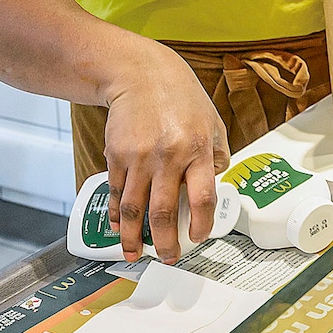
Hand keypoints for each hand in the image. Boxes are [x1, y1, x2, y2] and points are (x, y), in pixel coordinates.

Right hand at [98, 45, 227, 263]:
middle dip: (165, 242)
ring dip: (133, 237)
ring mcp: (139, 157)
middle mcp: (168, 156)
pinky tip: (120, 227)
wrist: (141, 76)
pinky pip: (116, 193)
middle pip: (163, 211)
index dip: (199, 224)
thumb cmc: (182, 99)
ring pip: (133, 208)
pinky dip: (116, 215)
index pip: (202, 197)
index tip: (196, 238)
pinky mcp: (116, 156)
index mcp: (197, 149)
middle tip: (167, 257)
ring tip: (135, 253)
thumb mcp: (213, 123)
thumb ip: (216, 155)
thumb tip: (216, 183)